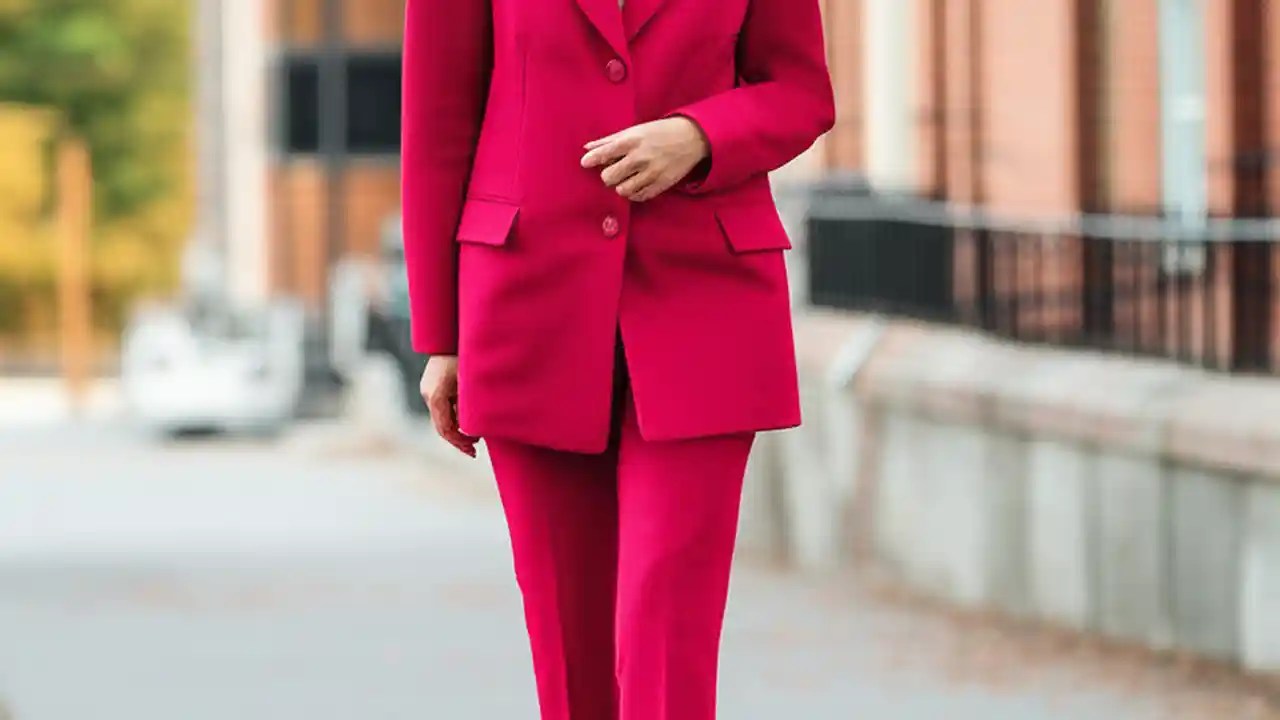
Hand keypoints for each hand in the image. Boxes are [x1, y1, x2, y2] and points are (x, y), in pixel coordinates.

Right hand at [420, 355, 477, 456]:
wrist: (451, 334)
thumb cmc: (466, 355)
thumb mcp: (473, 381)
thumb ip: (473, 404)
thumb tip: (480, 428)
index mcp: (437, 394)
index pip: (445, 427)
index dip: (460, 442)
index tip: (474, 449)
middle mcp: (428, 393)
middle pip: (441, 426)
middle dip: (458, 440)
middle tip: (474, 451)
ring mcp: (428, 389)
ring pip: (441, 418)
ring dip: (456, 429)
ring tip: (473, 440)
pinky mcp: (432, 386)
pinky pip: (441, 408)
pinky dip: (453, 418)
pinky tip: (466, 423)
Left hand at [581, 117, 708, 201]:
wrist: (692, 139)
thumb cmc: (660, 132)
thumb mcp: (635, 131)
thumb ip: (610, 140)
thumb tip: (587, 148)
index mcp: (632, 141)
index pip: (604, 153)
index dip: (591, 160)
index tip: (585, 163)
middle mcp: (640, 157)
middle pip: (609, 177)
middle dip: (608, 175)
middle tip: (614, 170)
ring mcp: (651, 173)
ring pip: (622, 190)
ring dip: (621, 185)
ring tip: (627, 178)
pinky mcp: (661, 185)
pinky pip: (638, 197)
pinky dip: (634, 193)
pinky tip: (636, 184)